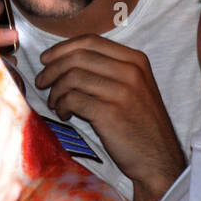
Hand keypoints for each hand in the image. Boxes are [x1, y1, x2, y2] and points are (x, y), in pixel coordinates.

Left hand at [35, 35, 185, 200]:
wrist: (158, 159)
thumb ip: (106, 68)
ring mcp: (122, 91)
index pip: (90, 41)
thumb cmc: (139, 123)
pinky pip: (71, 99)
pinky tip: (64, 115)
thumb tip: (62, 57)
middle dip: (52, 69)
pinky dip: (61, 106)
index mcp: (135, 60)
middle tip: (42, 82)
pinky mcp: (109, 113)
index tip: (46, 59)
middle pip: (77, 57)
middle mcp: (131, 71)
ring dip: (55, 91)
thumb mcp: (132, 86)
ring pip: (71, 77)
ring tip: (55, 103)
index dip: (62, 48)